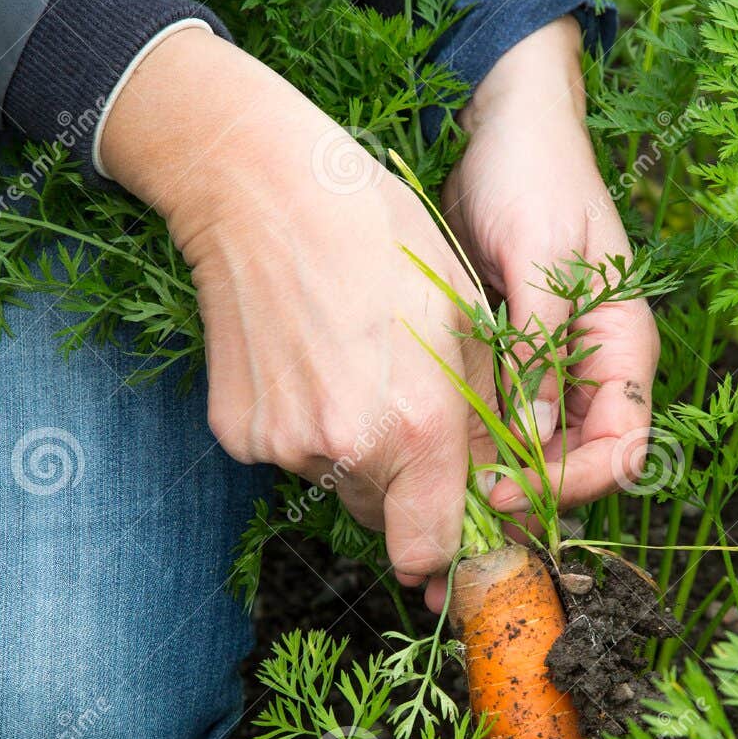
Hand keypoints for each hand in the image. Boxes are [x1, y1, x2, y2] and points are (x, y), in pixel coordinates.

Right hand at [101, 29, 493, 586]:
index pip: (432, 550)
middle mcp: (348, 450)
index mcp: (419, 426)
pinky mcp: (238, 432)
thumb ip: (487, 420)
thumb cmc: (379, 235)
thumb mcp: (466, 319)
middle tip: (407, 419)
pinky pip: (291, 457)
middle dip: (408, 490)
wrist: (259, 188)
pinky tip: (309, 364)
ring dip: (359, 456)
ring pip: (339, 486)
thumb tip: (499, 484)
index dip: (448, 547)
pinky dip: (307, 430)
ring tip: (356, 372)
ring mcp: (285, 445)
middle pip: (387, 519)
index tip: (456, 525)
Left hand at [441, 16, 658, 515]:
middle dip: (526, 499)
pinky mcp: (509, 360)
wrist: (503, 124)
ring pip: (534, 454)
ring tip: (441, 507)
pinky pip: (498, 421)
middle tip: (461, 519)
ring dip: (494, 484)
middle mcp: (594, 371)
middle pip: (575, 466)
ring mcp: (552, 369)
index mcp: (624, 350)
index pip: (622, 450)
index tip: (506, 486)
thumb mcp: (542, 259)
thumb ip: (542, 349)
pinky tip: (430, 461)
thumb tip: (536, 437)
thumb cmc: (536, 175)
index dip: (570, 482)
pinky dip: (471, 447)